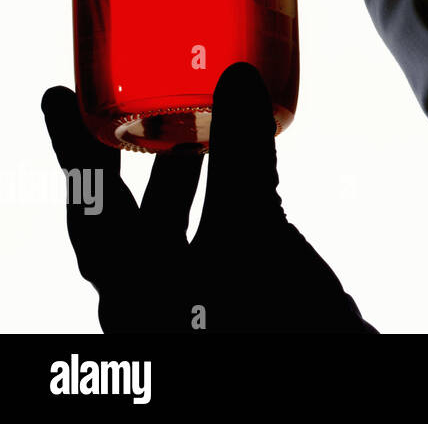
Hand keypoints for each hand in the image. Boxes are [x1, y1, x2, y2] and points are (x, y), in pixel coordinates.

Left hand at [42, 62, 375, 332]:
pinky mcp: (246, 303)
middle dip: (149, 155)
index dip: (72, 150)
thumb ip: (240, 161)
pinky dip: (235, 195)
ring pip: (187, 225)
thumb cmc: (267, 326)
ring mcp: (202, 305)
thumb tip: (237, 81)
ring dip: (199, 172)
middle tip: (157, 98)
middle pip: (137, 216)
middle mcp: (157, 301)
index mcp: (134, 291)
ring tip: (214, 121)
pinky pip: (229, 237)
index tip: (55, 97)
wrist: (332, 385)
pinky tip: (257, 169)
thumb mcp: (247, 236)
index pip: (90, 209)